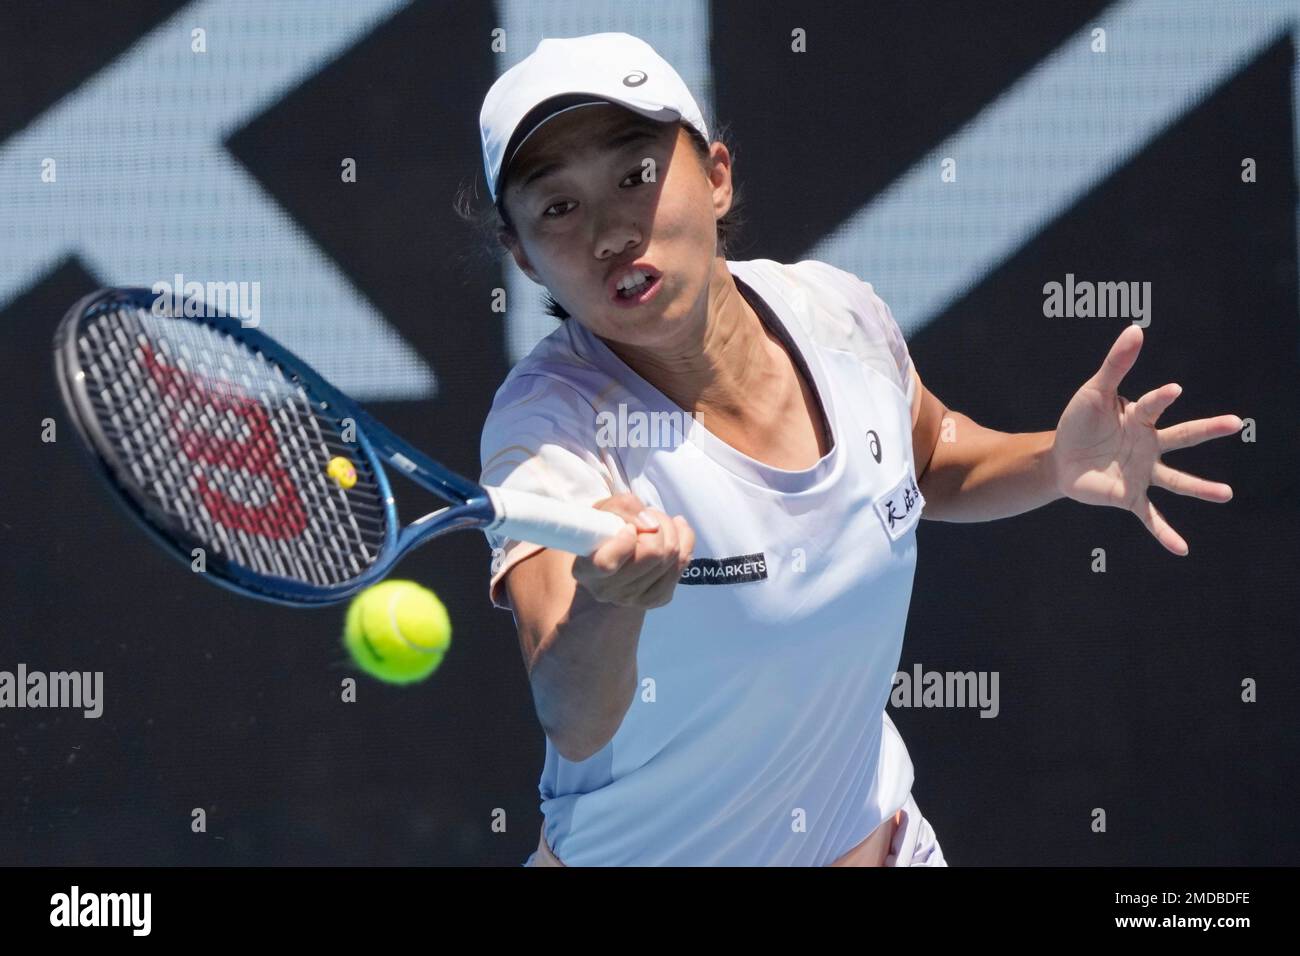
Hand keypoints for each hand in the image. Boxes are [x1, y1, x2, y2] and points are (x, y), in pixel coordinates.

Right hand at [572, 493, 694, 607]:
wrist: (610, 558)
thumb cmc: (603, 530)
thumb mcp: (603, 510)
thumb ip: (623, 507)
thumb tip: (651, 524)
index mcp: (587, 570)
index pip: (608, 563)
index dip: (625, 539)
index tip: (627, 527)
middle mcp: (609, 591)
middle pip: (654, 553)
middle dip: (658, 524)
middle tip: (648, 516)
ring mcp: (635, 599)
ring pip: (673, 557)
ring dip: (671, 529)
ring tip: (657, 523)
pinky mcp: (659, 599)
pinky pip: (684, 563)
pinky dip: (684, 540)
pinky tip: (673, 532)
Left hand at [1050, 325, 1241, 555]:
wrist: (1060, 457)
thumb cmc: (1080, 422)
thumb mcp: (1093, 392)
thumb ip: (1115, 364)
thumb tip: (1136, 328)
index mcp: (1139, 418)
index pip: (1152, 405)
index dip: (1161, 398)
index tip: (1172, 390)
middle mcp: (1149, 445)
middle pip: (1182, 437)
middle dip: (1207, 430)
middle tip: (1236, 422)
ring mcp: (1142, 472)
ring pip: (1177, 480)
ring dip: (1200, 488)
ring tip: (1225, 494)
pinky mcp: (1129, 496)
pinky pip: (1151, 517)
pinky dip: (1165, 533)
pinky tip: (1182, 549)